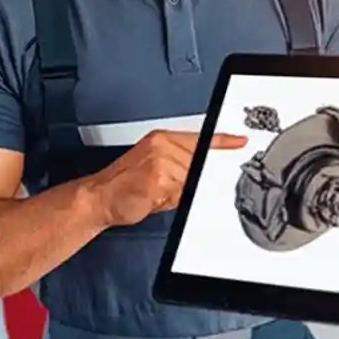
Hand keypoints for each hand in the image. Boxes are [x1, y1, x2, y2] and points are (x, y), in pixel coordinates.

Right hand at [86, 130, 247, 227]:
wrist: (100, 196)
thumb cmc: (124, 185)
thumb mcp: (154, 166)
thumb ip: (179, 164)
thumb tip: (200, 172)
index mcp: (161, 138)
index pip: (199, 137)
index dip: (222, 141)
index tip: (239, 141)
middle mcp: (162, 145)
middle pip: (198, 162)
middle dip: (189, 179)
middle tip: (165, 187)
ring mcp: (161, 160)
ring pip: (189, 179)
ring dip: (176, 192)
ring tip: (155, 192)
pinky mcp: (159, 178)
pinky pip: (179, 193)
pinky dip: (169, 200)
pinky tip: (153, 197)